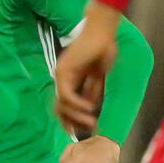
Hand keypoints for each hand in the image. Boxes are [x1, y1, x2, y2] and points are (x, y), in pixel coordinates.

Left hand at [54, 1, 120, 133]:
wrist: (102, 32)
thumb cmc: (103, 50)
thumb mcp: (98, 78)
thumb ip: (92, 93)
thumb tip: (90, 112)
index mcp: (70, 80)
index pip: (64, 107)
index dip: (72, 120)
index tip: (82, 131)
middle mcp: (62, 79)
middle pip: (60, 109)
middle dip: (73, 122)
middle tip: (88, 129)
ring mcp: (61, 75)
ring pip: (62, 105)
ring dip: (77, 116)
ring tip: (92, 121)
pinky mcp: (63, 71)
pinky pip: (67, 95)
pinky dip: (78, 104)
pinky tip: (90, 107)